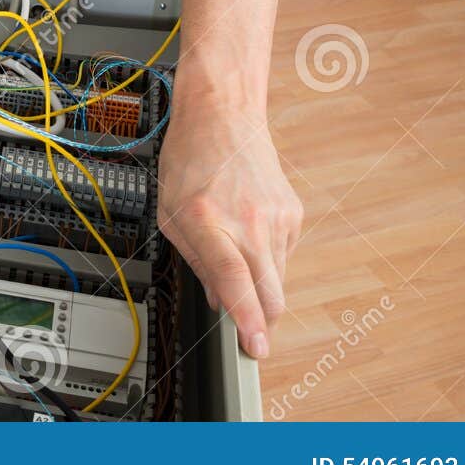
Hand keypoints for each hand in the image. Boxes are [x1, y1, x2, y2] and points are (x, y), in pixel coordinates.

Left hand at [156, 93, 301, 358]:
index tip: (256, 348)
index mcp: (208, 221)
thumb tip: (219, 302)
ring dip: (261, 287)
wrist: (224, 116)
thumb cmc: (190, 160)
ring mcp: (276, 218)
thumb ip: (195, 262)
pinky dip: (268, 259)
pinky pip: (284, 256)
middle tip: (248, 333)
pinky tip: (249, 233)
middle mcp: (247, 221)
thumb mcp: (170, 214)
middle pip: (269, 295)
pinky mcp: (294, 214)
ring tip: (236, 253)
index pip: (234, 281)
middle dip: (261, 322)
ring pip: (278, 280)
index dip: (246, 319)